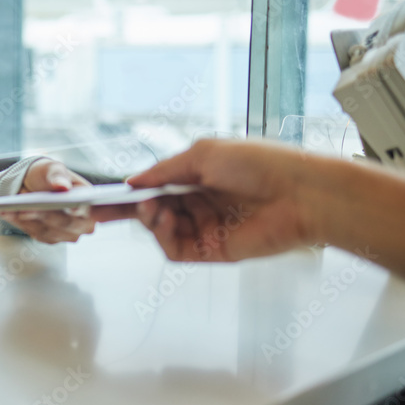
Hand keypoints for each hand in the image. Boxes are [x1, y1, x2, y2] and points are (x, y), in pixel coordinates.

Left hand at [0, 158, 95, 243]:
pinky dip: (20, 223)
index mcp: (90, 203)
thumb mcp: (52, 168)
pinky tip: (7, 213)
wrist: (32, 185)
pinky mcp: (49, 238)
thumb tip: (62, 186)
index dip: (83, 210)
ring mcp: (67, 234)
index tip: (72, 207)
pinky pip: (33, 232)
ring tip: (10, 209)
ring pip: (47, 229)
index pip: (92, 210)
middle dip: (45, 214)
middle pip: (65, 222)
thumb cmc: (48, 176)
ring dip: (27, 219)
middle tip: (26, 208)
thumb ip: (57, 175)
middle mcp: (83, 223)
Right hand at [93, 139, 314, 261]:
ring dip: (147, 219)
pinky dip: (161, 236)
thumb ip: (164, 170)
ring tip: (148, 207)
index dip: (129, 192)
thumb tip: (133, 181)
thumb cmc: (262, 164)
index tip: (102, 196)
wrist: (301, 194)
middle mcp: (200, 203)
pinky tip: (162, 221)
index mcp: (198, 177)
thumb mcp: (203, 153)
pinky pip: (174, 249)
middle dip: (129, 208)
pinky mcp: (212, 251)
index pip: (155, 187)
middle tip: (106, 206)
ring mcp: (205, 228)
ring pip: (159, 229)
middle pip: (152, 210)